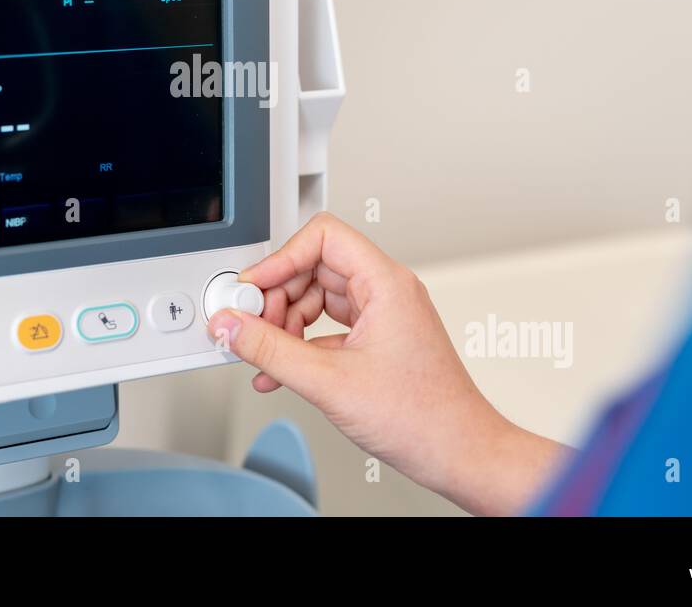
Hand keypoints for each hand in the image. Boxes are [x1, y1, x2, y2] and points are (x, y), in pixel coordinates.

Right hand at [206, 212, 567, 514]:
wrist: (459, 454)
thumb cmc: (423, 417)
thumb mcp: (329, 381)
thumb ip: (271, 350)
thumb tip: (233, 326)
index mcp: (385, 283)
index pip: (323, 237)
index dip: (281, 258)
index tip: (252, 287)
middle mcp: (386, 292)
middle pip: (315, 267)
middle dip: (278, 297)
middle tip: (251, 325)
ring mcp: (383, 316)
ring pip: (318, 299)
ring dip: (285, 325)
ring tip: (266, 355)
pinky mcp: (377, 341)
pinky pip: (327, 328)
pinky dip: (300, 345)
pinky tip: (280, 372)